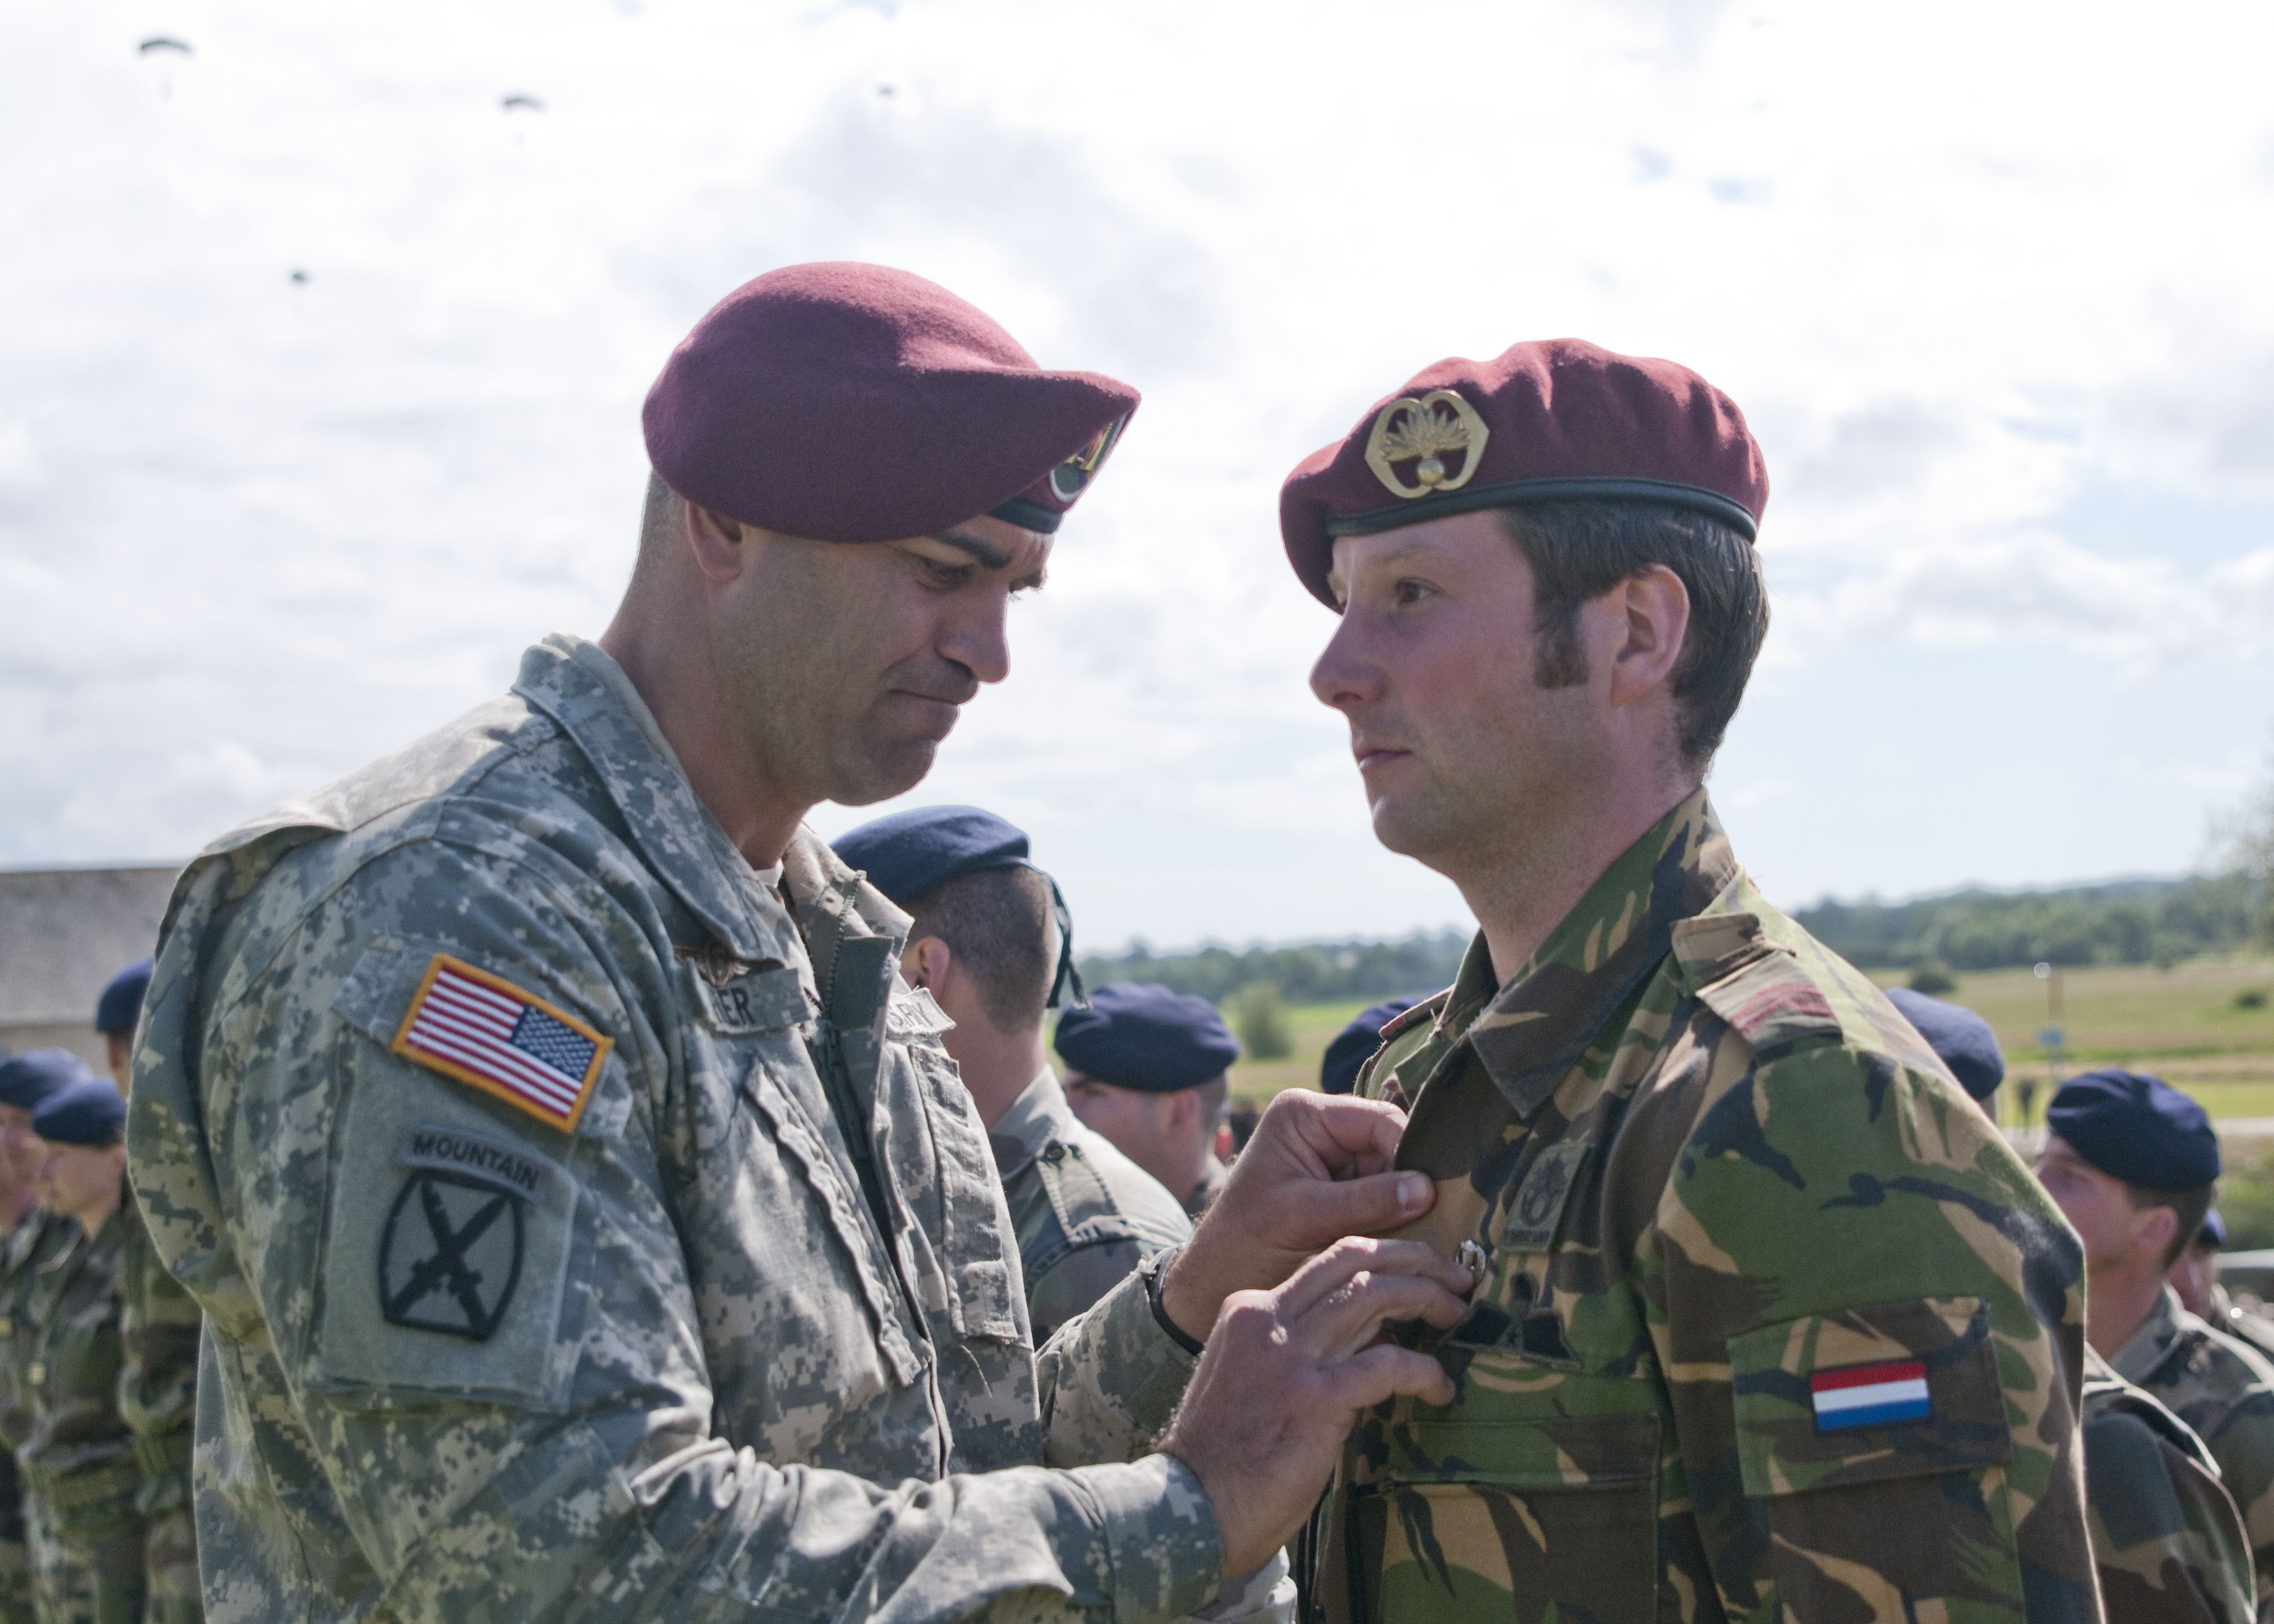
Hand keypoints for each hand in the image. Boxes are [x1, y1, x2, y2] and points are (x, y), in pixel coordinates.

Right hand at [1158, 1237, 1472, 1575]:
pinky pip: (1388, 1365)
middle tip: (1455, 1277)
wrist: (1188, 1508)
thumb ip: (1298, 1349)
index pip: (1327, 1261)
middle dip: (1414, 1258)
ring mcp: (1289, 1355)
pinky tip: (1440, 1390)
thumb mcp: (1250, 1378)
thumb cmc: (1224, 1457)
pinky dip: (1425, 1372)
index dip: (1383, 1260)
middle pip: (1354, 1257)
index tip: (1420, 1272)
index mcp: (1249, 1310)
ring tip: (1456, 1316)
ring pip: (1374, 1293)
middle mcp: (1267, 1318)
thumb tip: (1368, 1338)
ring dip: (1427, 1299)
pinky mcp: (1314, 1398)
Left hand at [1161, 1090, 1433, 1340]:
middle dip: (1414, 1182)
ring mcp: (1336, 1158)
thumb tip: (1426, 1189)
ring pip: (1398, 1173)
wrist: (1216, 1282)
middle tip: (1441, 1222)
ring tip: (1430, 1236)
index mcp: (1303, 1114)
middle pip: (1394, 1145)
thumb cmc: (1245, 1244)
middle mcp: (1323, 1127)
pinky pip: (1389, 1197)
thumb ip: (1364, 1201)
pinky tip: (1411, 1242)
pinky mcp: (1346, 1189)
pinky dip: (1400, 1220)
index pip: (1378, 1120)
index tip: (1434, 1196)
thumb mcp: (1302, 1218)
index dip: (1410, 1153)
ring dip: (1411, 1206)